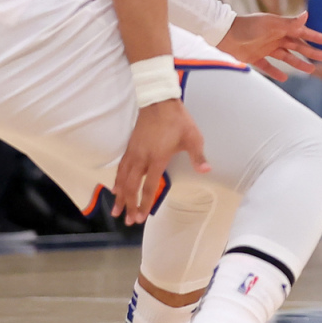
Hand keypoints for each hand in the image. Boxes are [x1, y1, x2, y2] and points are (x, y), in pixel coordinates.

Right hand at [111, 99, 208, 223]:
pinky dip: (116, 181)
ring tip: (115, 211)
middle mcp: (142, 158)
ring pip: (123, 179)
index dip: (144, 203)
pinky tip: (115, 188)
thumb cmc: (177, 120)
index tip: (140, 217)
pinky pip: (120, 168)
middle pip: (132, 187)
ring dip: (119, 196)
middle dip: (129, 205)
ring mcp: (133, 153)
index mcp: (157, 158)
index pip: (148, 186)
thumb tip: (206, 171)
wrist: (159, 101)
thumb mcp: (193, 137)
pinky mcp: (130, 147)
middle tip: (128, 221)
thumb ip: (198, 156)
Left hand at [219, 11, 321, 80]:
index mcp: (280, 27)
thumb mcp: (270, 25)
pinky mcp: (254, 57)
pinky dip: (275, 72)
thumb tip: (307, 14)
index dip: (315, 37)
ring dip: (298, 63)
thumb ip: (289, 23)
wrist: (222, 34)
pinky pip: (268, 66)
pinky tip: (284, 78)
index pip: (302, 32)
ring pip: (286, 57)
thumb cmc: (247, 27)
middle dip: (311, 52)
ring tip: (311, 71)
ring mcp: (265, 47)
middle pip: (297, 46)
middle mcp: (274, 37)